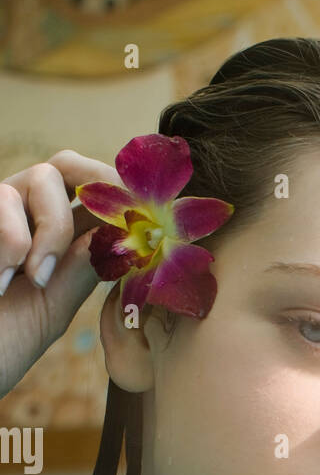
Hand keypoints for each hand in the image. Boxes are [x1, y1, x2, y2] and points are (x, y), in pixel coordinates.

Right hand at [0, 149, 121, 398]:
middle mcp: (24, 217)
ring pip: (42, 179)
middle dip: (99, 184)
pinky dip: (13, 239)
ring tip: (32, 279)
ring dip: (51, 230)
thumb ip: (83, 265)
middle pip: (69, 167)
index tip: (151, 217)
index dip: (125, 196)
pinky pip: (3, 198)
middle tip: (115, 220)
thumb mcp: (51, 306)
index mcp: (54, 241)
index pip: (95, 197)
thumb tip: (128, 230)